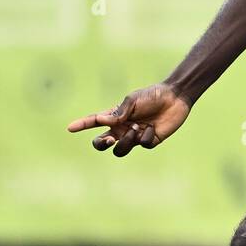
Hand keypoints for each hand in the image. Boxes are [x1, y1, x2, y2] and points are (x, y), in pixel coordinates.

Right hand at [66, 83, 190, 156]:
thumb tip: (102, 121)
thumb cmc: (152, 95)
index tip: (70, 128)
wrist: (175, 98)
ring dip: (126, 141)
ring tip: (137, 128)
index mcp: (115, 116)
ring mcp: (134, 137)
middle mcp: (122, 129)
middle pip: (102, 144)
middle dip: (101, 145)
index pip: (94, 122)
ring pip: (120, 150)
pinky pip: (141, 145)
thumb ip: (119, 112)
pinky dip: (145, 136)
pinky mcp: (148, 141)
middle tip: (109, 139)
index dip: (82, 125)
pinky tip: (152, 128)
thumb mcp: (133, 100)